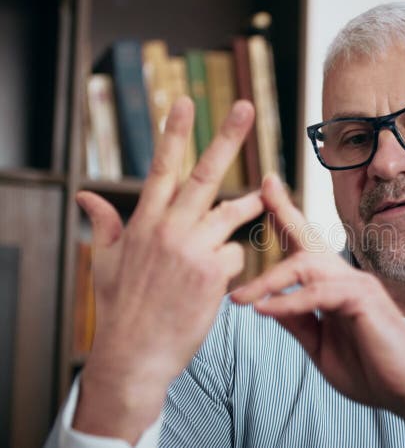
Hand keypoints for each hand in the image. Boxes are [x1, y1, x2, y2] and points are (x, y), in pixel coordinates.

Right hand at [72, 97, 260, 442]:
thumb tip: (87, 197)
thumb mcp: (106, 263)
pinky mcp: (212, 272)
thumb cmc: (121, 308)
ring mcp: (191, 248)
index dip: (173, 132)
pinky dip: (232, 264)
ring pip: (230, 213)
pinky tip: (218, 283)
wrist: (133, 355)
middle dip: (226, 138)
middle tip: (245, 107)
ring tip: (264, 198)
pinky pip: (236, 255)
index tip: (184, 102)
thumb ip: (105, 224)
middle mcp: (168, 228)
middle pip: (203, 174)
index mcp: (144, 222)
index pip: (161, 167)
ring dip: (247, 206)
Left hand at [231, 177, 404, 446]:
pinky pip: (320, 294)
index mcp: (336, 287)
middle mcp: (348, 278)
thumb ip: (298, 322)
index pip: (306, 249)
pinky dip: (290, 303)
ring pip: (307, 267)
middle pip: (307, 242)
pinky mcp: (365, 301)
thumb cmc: (372, 371)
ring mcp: (359, 286)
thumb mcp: (321, 346)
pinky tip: (265, 311)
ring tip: (239, 299)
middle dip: (283, 214)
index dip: (286, 218)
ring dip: (269, 281)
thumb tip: (267, 304)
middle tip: (260, 188)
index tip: (266, 188)